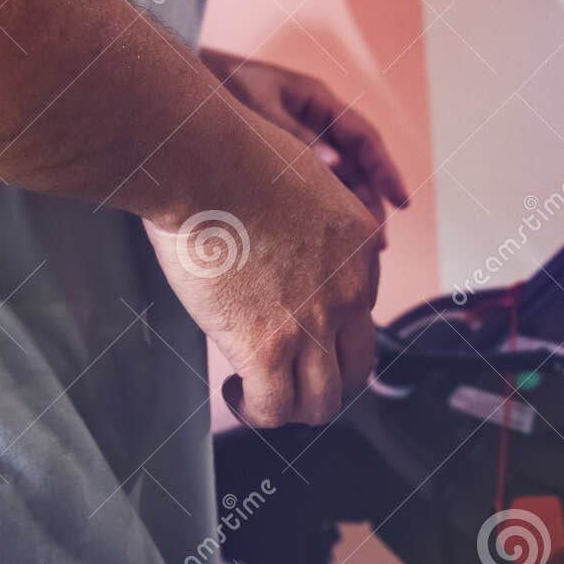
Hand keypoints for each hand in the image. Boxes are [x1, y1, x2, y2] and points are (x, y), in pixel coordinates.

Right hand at [144, 107, 380, 427]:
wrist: (201, 161)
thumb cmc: (228, 153)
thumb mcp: (295, 173)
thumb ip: (301, 213)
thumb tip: (276, 229)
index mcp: (358, 243)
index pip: (361, 306)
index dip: (328, 323)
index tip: (297, 323)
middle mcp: (347, 289)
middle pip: (358, 365)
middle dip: (325, 377)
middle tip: (290, 374)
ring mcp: (312, 323)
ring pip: (322, 401)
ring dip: (292, 404)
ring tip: (260, 392)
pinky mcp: (267, 348)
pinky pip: (274, 409)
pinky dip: (257, 411)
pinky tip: (236, 390)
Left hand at [202, 52, 409, 241]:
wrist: (181, 86)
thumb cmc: (220, 83)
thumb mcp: (257, 106)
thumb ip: (292, 134)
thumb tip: (331, 163)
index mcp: (315, 99)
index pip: (363, 137)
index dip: (386, 171)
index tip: (402, 203)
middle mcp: (313, 119)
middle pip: (354, 164)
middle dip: (369, 202)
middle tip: (377, 244)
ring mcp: (296, 138)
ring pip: (334, 178)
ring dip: (345, 210)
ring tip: (355, 251)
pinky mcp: (278, 156)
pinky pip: (308, 184)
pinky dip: (317, 208)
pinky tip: (319, 238)